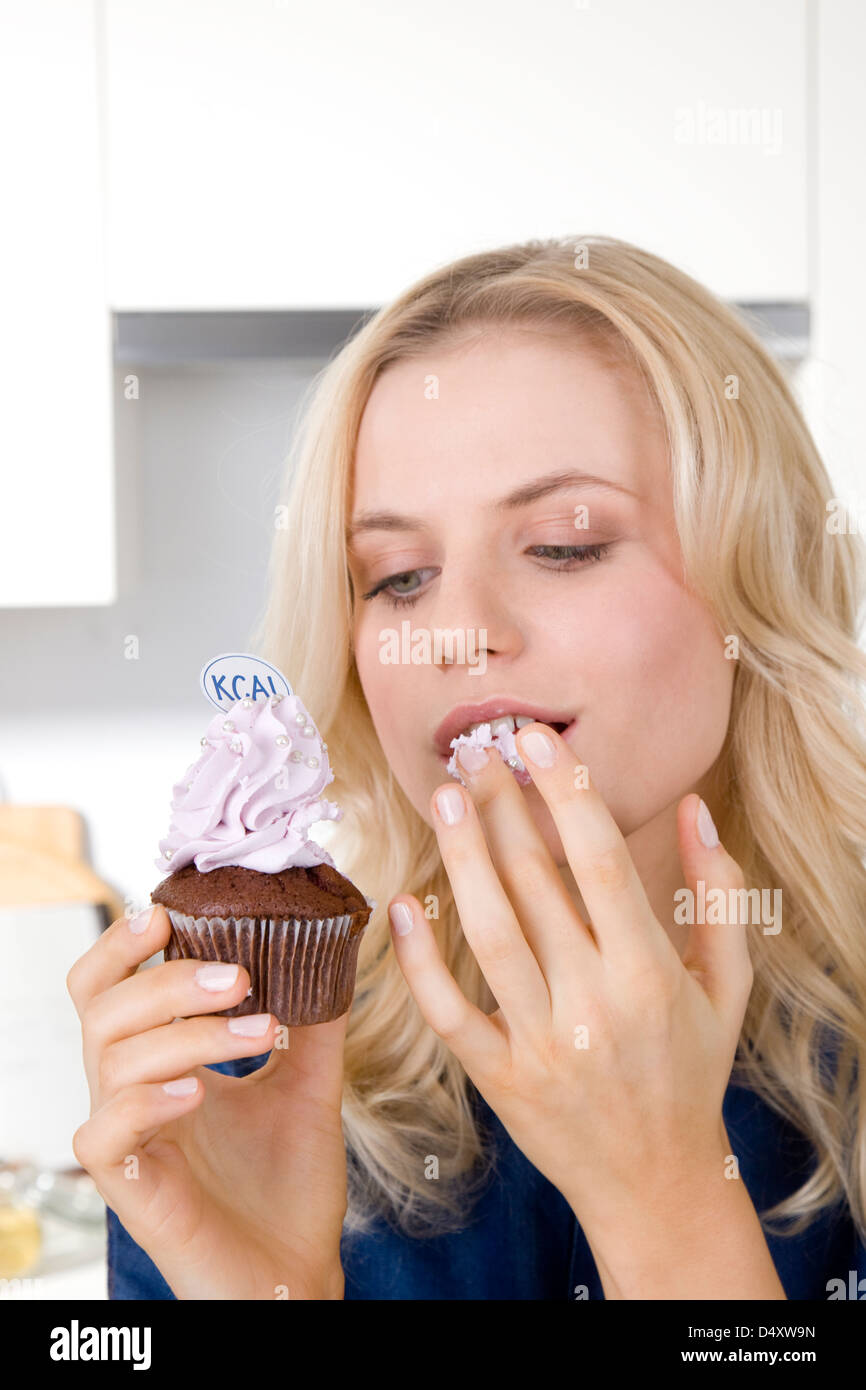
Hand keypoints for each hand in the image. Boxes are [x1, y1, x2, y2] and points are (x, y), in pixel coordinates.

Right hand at [68, 904, 346, 1299]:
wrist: (298, 1270)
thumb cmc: (291, 1182)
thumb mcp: (310, 1082)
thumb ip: (314, 1015)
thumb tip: (335, 941)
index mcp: (160, 1058)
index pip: (109, 983)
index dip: (123, 941)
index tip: (170, 911)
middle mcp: (132, 1090)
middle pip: (100, 1006)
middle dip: (165, 977)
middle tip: (240, 974)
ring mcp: (126, 1138)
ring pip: (111, 1056)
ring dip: (186, 1030)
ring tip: (260, 1029)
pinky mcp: (129, 1188)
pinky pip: (105, 1130)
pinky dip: (149, 1097)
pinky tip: (201, 1090)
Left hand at [387, 724, 753, 1244]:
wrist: (656, 1181)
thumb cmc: (691, 1068)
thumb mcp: (727, 983)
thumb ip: (717, 892)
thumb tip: (694, 805)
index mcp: (651, 975)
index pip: (602, 862)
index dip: (567, 792)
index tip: (537, 739)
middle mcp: (594, 1005)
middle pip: (536, 885)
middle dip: (505, 807)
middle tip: (479, 753)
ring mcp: (541, 1044)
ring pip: (489, 935)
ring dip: (463, 858)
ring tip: (448, 796)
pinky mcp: (499, 1078)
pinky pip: (449, 1013)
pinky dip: (420, 960)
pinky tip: (405, 902)